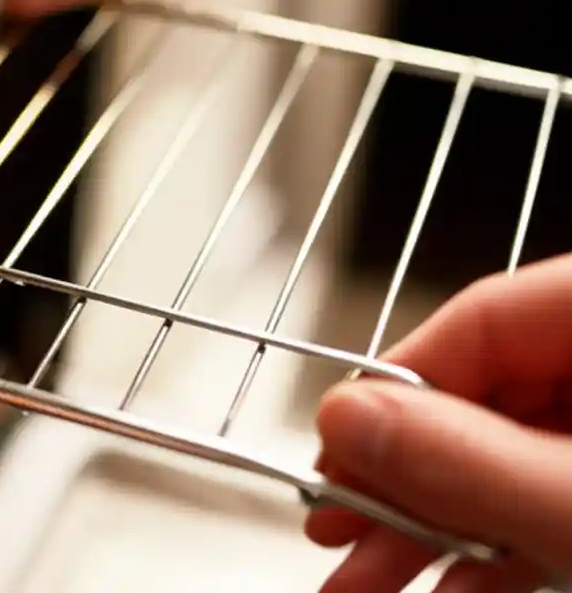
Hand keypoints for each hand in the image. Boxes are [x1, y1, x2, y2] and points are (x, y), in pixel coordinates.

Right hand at [306, 253, 571, 591]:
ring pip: (511, 455)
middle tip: (337, 525)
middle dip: (406, 478)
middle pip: (487, 393)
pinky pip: (549, 495)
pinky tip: (446, 585)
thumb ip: (470, 460)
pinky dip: (498, 544)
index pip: (482, 318)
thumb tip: (349, 417)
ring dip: (433, 525)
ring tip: (368, 580)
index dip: (394, 388)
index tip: (335, 455)